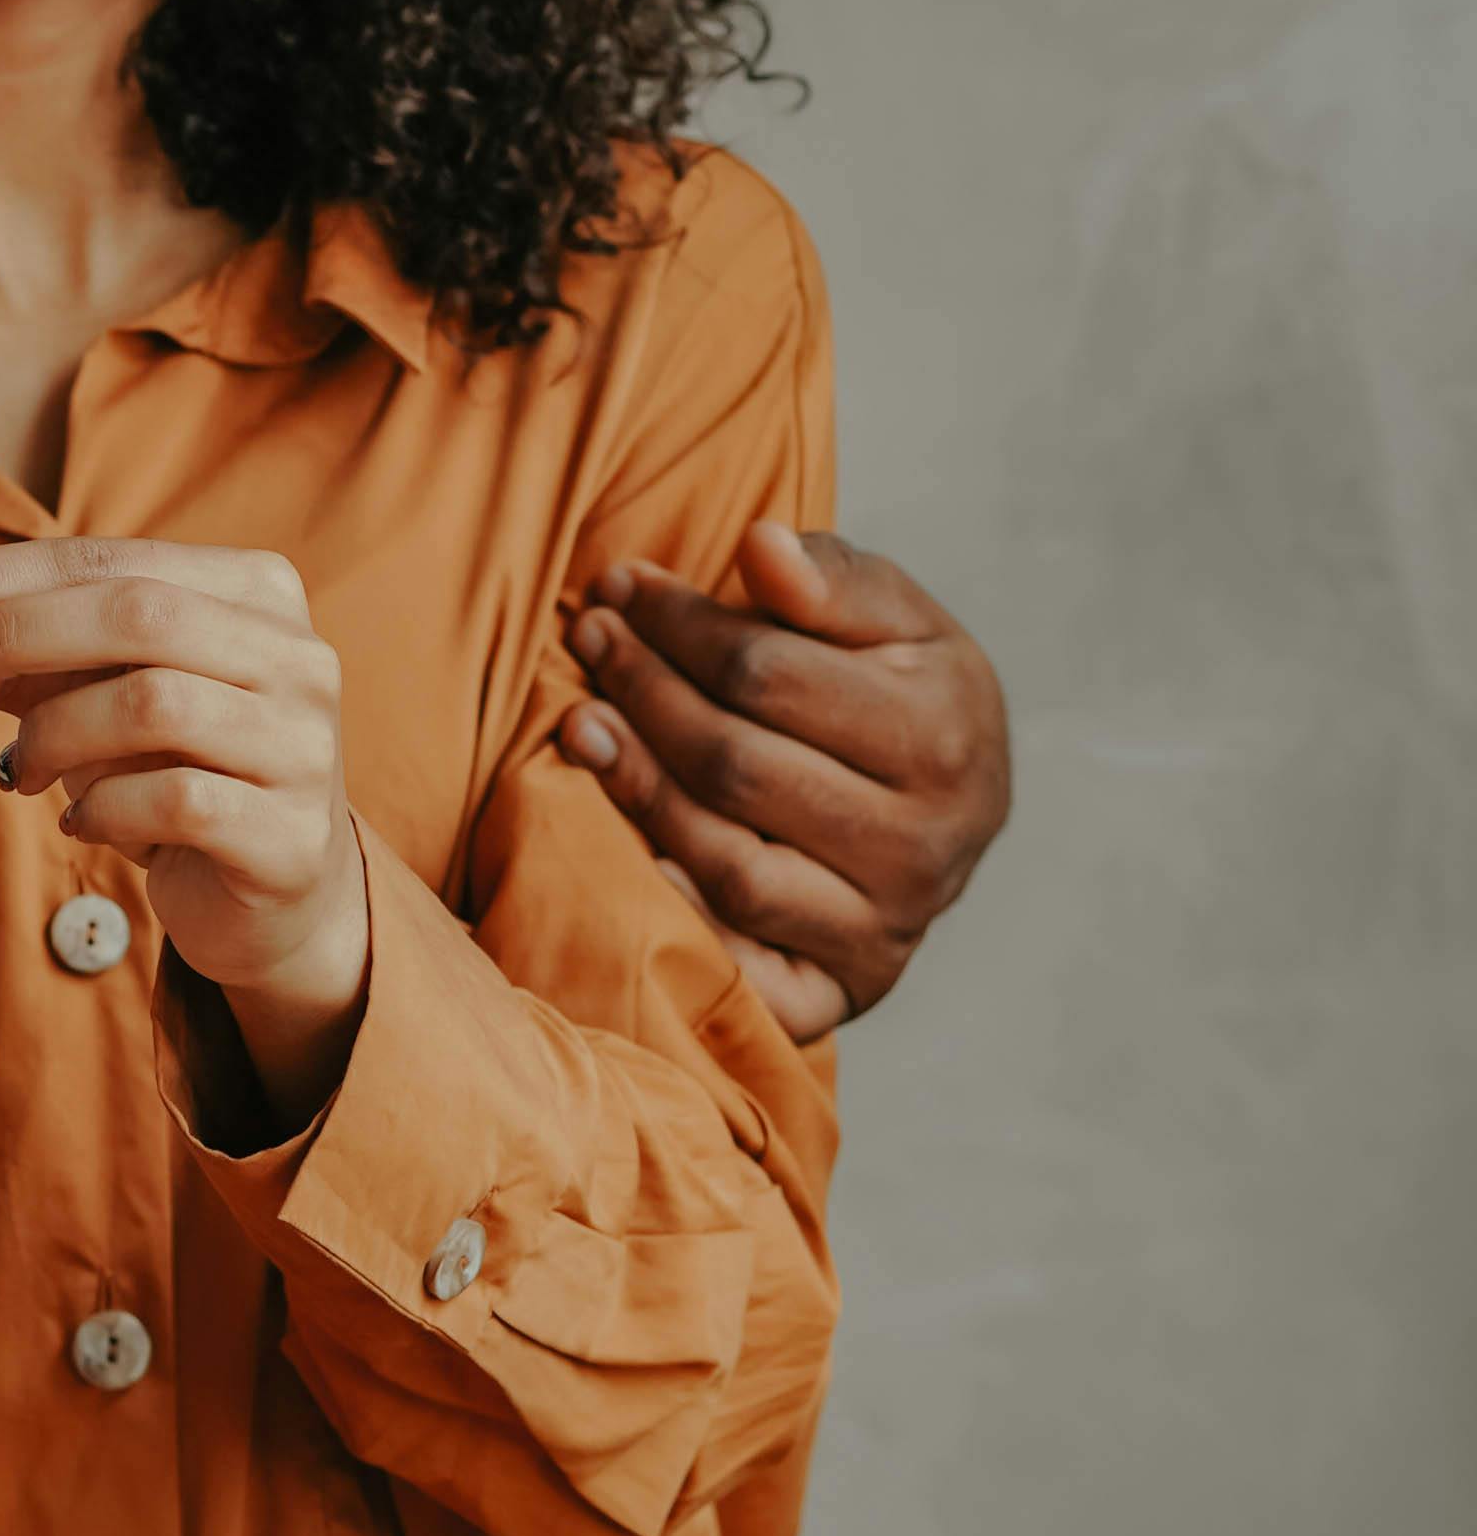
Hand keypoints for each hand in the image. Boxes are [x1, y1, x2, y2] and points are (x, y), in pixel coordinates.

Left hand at [0, 539, 367, 1126]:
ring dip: (53, 734)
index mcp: (255, 592)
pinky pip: (173, 800)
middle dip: (8, 634)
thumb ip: (32, 657)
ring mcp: (303, 745)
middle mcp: (295, 655)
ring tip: (21, 769)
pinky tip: (80, 821)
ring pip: (153, 703)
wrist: (281, 899)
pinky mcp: (289, 835)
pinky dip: (101, 808)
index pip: (106, 556)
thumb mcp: (103, 699)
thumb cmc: (182, 775)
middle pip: (136, 612)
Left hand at [563, 521, 1012, 1044]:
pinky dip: (683, 918)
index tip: (620, 585)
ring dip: (638, 791)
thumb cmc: (906, 692)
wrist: (954, 810)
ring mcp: (886, 927)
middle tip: (589, 639)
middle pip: (737, 767)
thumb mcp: (897, 617)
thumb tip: (759, 545)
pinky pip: (748, 970)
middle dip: (644, 693)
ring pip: (730, 866)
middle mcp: (924, 845)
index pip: (769, 674)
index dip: (679, 624)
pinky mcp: (846, 991)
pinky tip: (629, 855)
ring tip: (580, 724)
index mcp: (945, 738)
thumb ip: (831, 579)